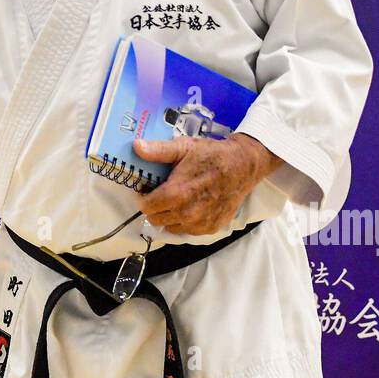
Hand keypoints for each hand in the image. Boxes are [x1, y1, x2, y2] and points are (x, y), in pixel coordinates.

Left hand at [134, 133, 278, 235]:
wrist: (242, 166)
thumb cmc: (212, 155)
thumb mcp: (183, 148)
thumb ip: (157, 151)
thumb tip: (136, 147)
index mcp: (177, 194)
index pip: (147, 207)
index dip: (144, 197)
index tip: (148, 190)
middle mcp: (187, 213)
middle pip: (156, 219)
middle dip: (155, 207)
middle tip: (163, 193)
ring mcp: (199, 223)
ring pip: (171, 227)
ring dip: (170, 216)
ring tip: (179, 199)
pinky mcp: (210, 228)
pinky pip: (188, 230)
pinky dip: (186, 221)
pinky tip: (192, 205)